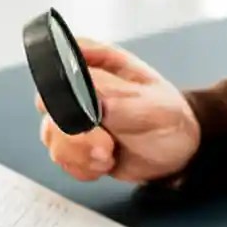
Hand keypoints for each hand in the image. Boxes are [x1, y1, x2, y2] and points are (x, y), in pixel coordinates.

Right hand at [36, 39, 200, 183]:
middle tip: (105, 145)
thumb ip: (118, 99)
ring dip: (79, 154)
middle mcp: (78, 84)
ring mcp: (72, 114)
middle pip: (49, 102)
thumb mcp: (152, 105)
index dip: (64, 88)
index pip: (60, 60)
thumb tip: (87, 96)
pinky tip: (104, 163)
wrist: (177, 150)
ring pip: (52, 136)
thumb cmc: (167, 116)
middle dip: (74, 133)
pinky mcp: (73, 141)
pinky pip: (61, 157)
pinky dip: (82, 167)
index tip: (88, 115)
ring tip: (109, 156)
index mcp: (96, 60)